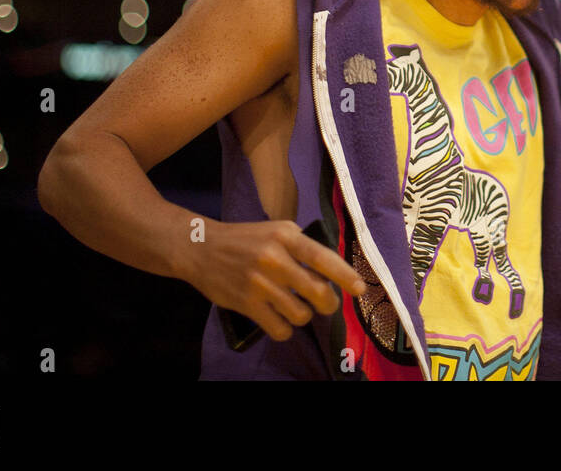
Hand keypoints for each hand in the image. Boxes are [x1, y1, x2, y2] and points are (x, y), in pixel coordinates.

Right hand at [187, 218, 366, 341]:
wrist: (201, 248)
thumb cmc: (246, 239)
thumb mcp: (276, 230)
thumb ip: (302, 246)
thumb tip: (333, 270)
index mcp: (286, 236)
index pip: (322, 257)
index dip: (344, 275)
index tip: (359, 289)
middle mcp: (274, 258)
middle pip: (317, 292)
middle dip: (328, 303)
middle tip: (326, 304)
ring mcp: (259, 283)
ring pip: (300, 314)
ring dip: (304, 316)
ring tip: (296, 308)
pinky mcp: (246, 304)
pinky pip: (279, 329)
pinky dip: (285, 330)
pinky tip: (281, 320)